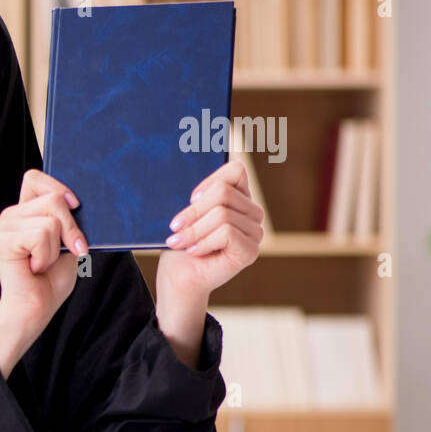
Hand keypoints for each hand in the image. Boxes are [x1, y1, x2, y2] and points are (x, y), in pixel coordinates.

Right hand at [0, 169, 87, 376]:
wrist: (36, 309)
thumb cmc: (51, 279)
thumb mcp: (69, 242)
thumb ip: (69, 220)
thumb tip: (79, 201)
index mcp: (25, 212)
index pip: (34, 178)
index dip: (57, 186)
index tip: (75, 205)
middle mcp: (12, 215)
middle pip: (52, 198)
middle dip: (71, 227)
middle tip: (68, 249)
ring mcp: (5, 227)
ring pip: (50, 219)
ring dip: (56, 248)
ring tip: (43, 263)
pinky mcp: (3, 241)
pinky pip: (41, 235)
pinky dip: (46, 256)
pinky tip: (34, 267)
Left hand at [154, 160, 263, 368]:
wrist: (177, 279)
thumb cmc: (179, 244)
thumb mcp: (185, 212)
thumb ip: (197, 193)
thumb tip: (191, 152)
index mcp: (239, 200)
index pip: (235, 171)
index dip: (209, 181)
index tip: (190, 199)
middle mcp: (252, 215)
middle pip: (223, 193)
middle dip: (193, 212)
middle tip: (175, 228)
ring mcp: (255, 234)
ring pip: (222, 213)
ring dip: (193, 230)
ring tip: (180, 242)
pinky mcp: (250, 252)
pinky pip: (227, 231)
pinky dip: (203, 241)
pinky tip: (194, 251)